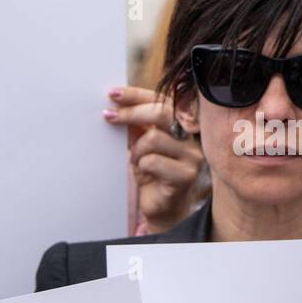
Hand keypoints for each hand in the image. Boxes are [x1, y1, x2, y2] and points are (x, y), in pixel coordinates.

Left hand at [104, 87, 204, 233]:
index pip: (161, 100)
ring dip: (136, 150)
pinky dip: (141, 166)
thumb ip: (136, 125)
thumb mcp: (140, 145)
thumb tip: (116, 103)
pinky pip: (153, 161)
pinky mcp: (186, 175)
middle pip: (162, 112)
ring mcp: (191, 156)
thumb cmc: (151, 174)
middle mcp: (189, 137)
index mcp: (179, 125)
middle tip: (109, 117)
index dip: (136, 95)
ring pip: (154, 138)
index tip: (112, 94)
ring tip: (136, 162)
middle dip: (131, 113)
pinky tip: (145, 175)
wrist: (162, 208)